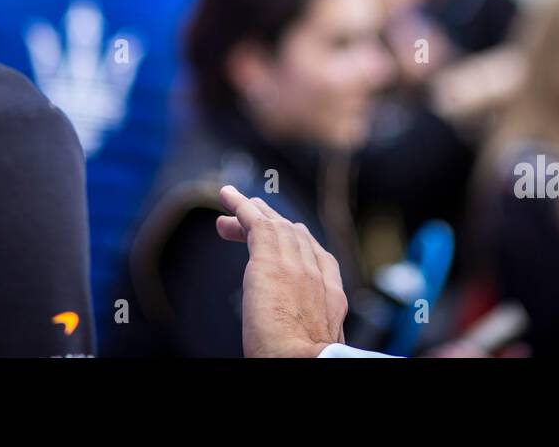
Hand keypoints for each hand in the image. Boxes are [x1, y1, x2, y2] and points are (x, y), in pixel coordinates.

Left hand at [215, 185, 347, 357]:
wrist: (302, 361)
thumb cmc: (305, 362)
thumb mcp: (317, 346)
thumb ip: (310, 333)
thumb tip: (298, 341)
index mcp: (332, 298)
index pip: (318, 260)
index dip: (301, 248)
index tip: (286, 248)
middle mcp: (318, 274)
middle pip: (295, 237)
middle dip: (274, 226)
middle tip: (248, 223)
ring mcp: (296, 262)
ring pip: (273, 224)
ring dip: (253, 212)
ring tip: (232, 202)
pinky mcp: (269, 255)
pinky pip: (253, 220)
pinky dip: (239, 205)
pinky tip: (226, 195)